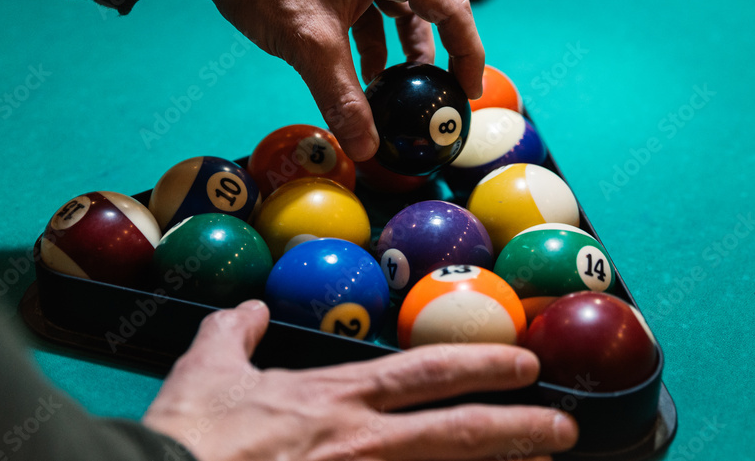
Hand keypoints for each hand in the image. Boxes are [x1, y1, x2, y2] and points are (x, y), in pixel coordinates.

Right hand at [142, 301, 577, 460]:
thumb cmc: (189, 437)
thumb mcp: (207, 370)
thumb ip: (235, 334)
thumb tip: (249, 309)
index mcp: (336, 400)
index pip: (426, 374)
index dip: (480, 366)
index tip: (523, 364)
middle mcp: (362, 444)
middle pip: (457, 434)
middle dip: (518, 428)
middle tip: (566, 429)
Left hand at [167, 0, 485, 160]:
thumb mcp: (310, 46)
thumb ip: (344, 98)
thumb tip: (367, 147)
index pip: (452, 5)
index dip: (468, 51)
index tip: (467, 90)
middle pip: (433, 2)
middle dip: (441, 50)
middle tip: (445, 89)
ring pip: (400, 5)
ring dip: (402, 47)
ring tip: (394, 87)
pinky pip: (372, 4)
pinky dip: (373, 37)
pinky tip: (359, 69)